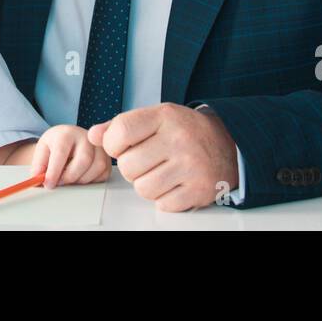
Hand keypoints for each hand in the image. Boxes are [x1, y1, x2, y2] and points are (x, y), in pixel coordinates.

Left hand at [29, 124, 110, 187]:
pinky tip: (82, 176)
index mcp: (66, 133)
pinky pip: (104, 173)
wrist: (69, 138)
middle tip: (60, 182)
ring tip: (70, 178)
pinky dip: (92, 180)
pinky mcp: (106, 157)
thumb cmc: (56, 144)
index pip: (62, 152)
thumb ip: (38, 165)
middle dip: (70, 177)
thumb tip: (38, 179)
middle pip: (84, 160)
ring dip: (82, 179)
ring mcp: (99, 146)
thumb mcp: (43, 150)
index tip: (48, 184)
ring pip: (97, 167)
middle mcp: (86, 137)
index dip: (54, 171)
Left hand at [87, 102, 238, 210]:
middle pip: (128, 166)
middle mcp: (178, 140)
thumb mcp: (156, 117)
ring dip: (146, 184)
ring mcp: (190, 167)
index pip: (121, 131)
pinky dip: (164, 198)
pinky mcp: (198, 190)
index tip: (121, 146)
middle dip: (132, 167)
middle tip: (147, 160)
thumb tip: (93, 135)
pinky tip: (174, 183)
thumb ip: (122, 125)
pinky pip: (162, 204)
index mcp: (165, 117)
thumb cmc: (185, 131)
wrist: (228, 144)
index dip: (112, 144)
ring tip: (160, 172)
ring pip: (142, 189)